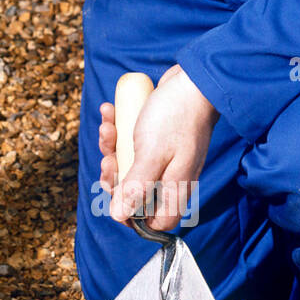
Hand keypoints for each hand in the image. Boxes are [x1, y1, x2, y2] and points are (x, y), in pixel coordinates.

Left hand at [98, 64, 218, 230]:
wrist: (192, 78)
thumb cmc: (176, 116)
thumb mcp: (151, 155)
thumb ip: (136, 187)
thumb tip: (119, 216)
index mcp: (175, 187)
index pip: (158, 222)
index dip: (134, 219)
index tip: (117, 200)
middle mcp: (169, 177)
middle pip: (134, 195)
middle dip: (114, 177)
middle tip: (109, 159)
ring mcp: (162, 159)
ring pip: (126, 167)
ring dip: (110, 149)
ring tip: (108, 128)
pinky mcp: (154, 141)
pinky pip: (128, 144)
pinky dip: (115, 131)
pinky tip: (109, 113)